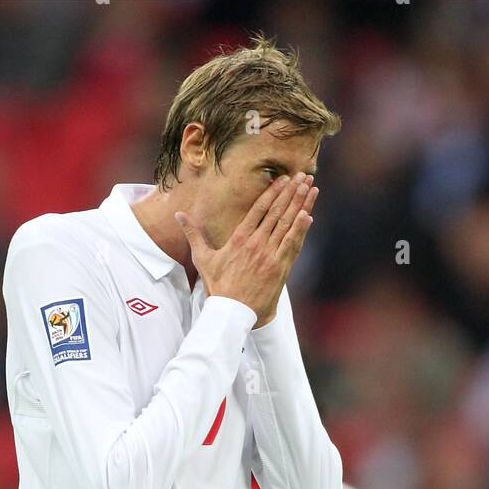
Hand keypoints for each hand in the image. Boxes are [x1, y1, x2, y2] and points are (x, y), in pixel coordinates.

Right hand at [175, 172, 318, 327]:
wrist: (232, 313)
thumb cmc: (218, 287)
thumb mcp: (203, 258)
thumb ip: (193, 234)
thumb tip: (179, 215)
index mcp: (239, 239)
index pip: (259, 209)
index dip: (273, 192)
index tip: (284, 179)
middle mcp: (256, 244)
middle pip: (277, 212)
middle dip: (291, 192)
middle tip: (303, 175)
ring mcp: (269, 256)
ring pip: (287, 225)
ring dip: (300, 205)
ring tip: (310, 188)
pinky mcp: (279, 269)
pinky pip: (292, 245)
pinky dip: (300, 230)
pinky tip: (308, 215)